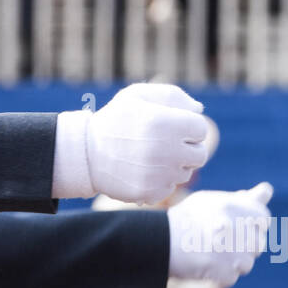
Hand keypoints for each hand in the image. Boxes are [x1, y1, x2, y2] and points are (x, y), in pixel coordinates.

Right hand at [53, 83, 209, 203]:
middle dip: (186, 147)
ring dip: (174, 164)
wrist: (86, 153)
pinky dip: (161, 181)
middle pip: (199, 154)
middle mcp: (167, 150)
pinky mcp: (152, 192)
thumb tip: (199, 110)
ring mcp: (159, 174)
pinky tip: (143, 170)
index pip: (201, 129)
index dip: (187, 126)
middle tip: (164, 143)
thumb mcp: (138, 95)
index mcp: (166, 122)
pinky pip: (170, 188)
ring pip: (185, 172)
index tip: (171, 127)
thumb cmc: (115, 120)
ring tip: (149, 156)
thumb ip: (172, 96)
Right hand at [167, 182, 273, 286]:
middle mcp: (246, 232)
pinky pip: (231, 276)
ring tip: (209, 251)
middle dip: (242, 242)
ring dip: (232, 259)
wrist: (163, 241)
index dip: (250, 222)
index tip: (234, 223)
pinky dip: (219, 272)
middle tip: (218, 238)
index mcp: (242, 209)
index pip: (263, 218)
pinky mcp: (229, 274)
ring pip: (246, 262)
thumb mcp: (212, 199)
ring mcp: (239, 256)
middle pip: (258, 243)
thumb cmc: (187, 218)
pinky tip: (204, 262)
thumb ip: (243, 198)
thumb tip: (267, 190)